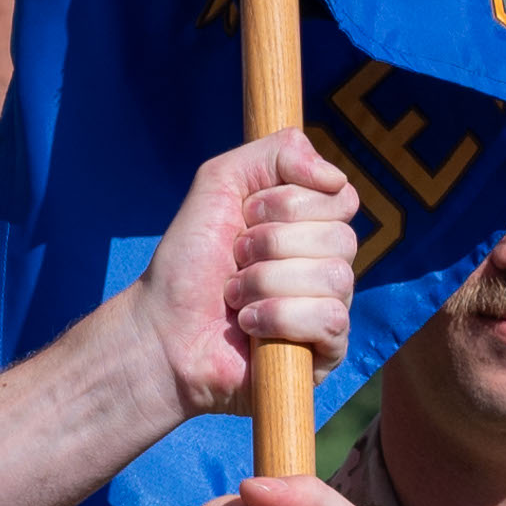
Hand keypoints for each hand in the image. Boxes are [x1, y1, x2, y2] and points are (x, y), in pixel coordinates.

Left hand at [129, 132, 359, 414]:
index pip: (342, 198)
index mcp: (310, 227)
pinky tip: (249, 325)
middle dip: (272, 244)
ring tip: (234, 296)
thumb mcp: (220, 183)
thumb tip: (335, 177)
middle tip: (235, 260)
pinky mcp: (326, 352)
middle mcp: (326, 265)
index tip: (247, 214)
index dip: (291, 203)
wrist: (163, 330)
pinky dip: (279, 317)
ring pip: (335, 277)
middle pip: (341, 236)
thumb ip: (275, 153)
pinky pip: (330, 319)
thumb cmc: (188, 263)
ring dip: (267, 281)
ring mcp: (330, 309)